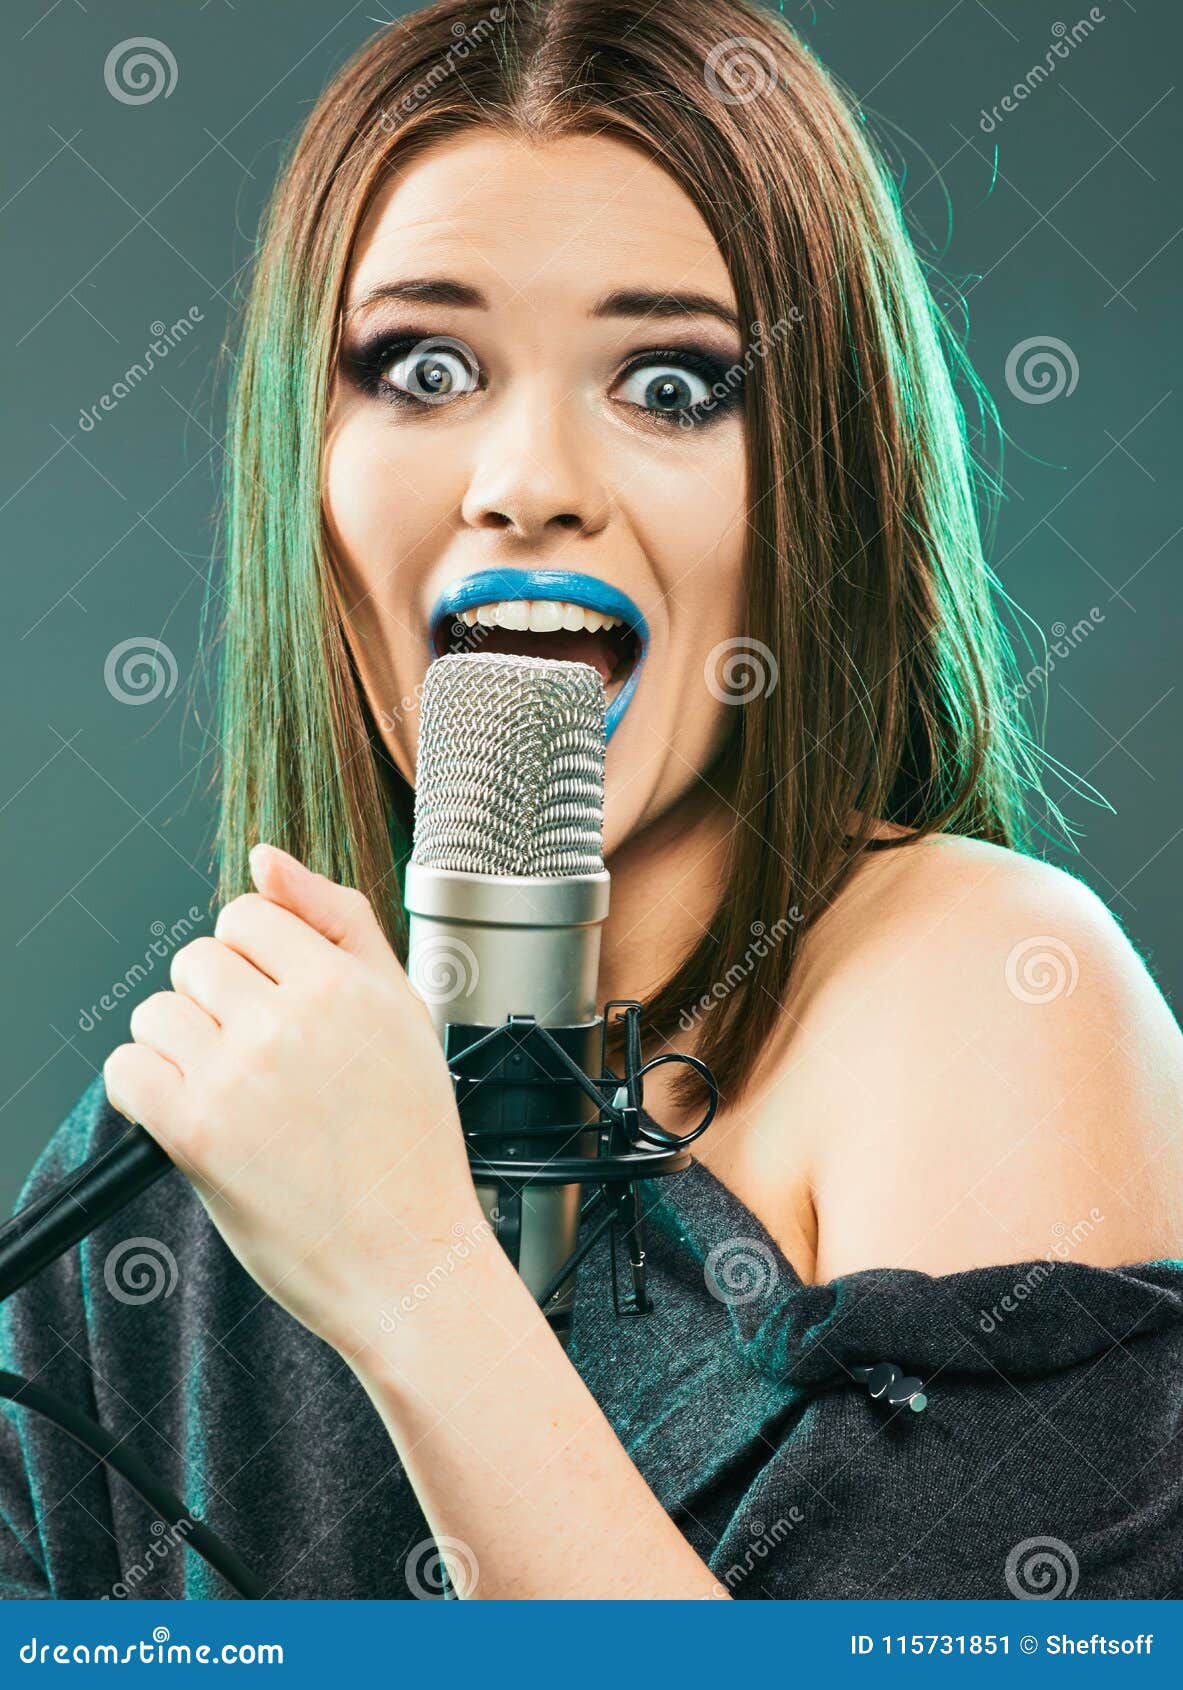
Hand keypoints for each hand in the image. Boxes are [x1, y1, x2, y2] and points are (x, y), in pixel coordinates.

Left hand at [103, 844, 484, 1357]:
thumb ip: (338, 919)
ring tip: (232, 1095)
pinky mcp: (197, 1132)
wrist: (409, 1258)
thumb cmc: (410, 1144)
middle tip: (261, 1063)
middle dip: (216, 1003)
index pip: (247, 913)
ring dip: (180, 1049)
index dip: (254, 960)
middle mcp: (291, 1018)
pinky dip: (146, 1095)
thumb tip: (265, 858)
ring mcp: (240, 1073)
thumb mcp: (405, 1011)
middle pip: (195, 958)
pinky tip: (194, 1119)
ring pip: (157, 1012)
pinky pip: (127, 1072)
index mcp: (345, 982)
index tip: (277, 1009)